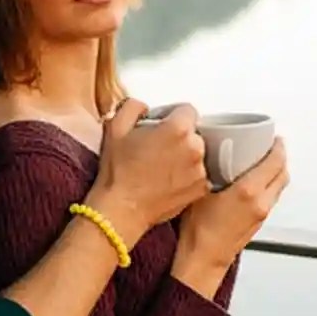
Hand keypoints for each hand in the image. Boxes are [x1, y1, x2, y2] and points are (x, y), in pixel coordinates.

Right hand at [86, 99, 210, 245]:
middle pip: (194, 132)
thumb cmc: (118, 172)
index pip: (187, 110)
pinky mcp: (201, 189)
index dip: (172, 116)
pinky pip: (199, 173)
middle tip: (158, 148)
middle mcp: (194, 148)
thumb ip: (134, 106)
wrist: (121, 209)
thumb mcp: (115, 127)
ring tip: (161, 167)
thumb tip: (144, 106)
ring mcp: (200, 170)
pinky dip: (188, 175)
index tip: (162, 125)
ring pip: (197, 153)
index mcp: (178, 128)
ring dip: (185, 156)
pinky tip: (168, 180)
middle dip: (179, 136)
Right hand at [172, 137, 289, 292]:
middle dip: (280, 157)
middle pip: (283, 174)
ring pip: (279, 187)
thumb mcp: (200, 190)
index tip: (275, 137)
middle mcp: (261, 202)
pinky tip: (254, 183)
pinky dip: (270, 185)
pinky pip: (271, 198)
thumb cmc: (199, 232)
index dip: (278, 146)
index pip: (276, 162)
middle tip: (271, 146)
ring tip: (263, 162)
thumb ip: (208, 168)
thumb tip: (208, 151)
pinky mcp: (258, 223)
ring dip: (276, 172)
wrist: (203, 260)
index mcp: (249, 191)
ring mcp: (261, 214)